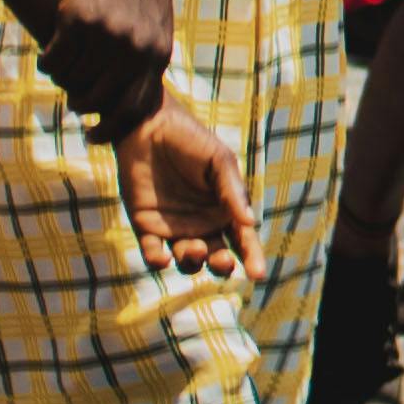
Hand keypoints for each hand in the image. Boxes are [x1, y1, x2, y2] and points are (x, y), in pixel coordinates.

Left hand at [114, 104, 265, 282]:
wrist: (149, 129)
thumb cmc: (191, 141)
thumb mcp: (219, 162)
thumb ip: (232, 191)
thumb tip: (251, 223)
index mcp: (225, 209)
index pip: (243, 239)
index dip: (252, 257)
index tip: (258, 274)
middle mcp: (202, 223)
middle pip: (216, 255)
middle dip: (221, 264)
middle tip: (222, 261)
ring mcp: (174, 228)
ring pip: (187, 259)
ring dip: (192, 260)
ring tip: (192, 248)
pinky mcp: (146, 227)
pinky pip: (153, 252)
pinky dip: (157, 259)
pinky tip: (162, 257)